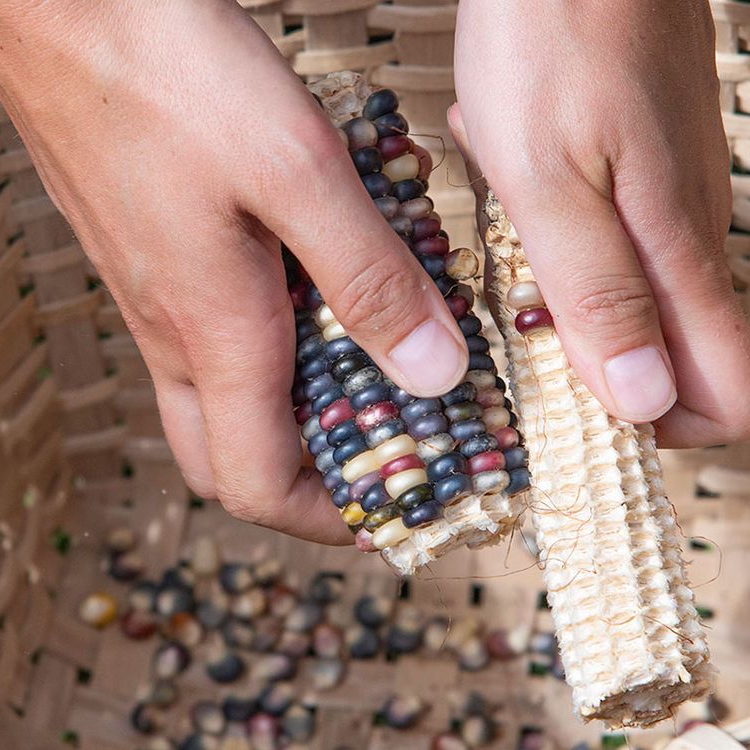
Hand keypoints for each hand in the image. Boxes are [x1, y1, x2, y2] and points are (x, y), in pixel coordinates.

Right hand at [0, 0, 471, 542]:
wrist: (57, 12)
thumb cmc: (165, 75)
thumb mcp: (298, 171)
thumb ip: (368, 278)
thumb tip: (432, 373)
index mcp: (211, 333)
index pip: (257, 486)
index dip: (329, 520)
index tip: (391, 509)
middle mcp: (170, 332)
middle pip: (225, 461)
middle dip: (301, 481)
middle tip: (373, 454)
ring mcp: (148, 296)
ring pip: (213, 399)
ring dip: (284, 411)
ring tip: (360, 370)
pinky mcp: (143, 253)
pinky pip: (199, 336)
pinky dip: (259, 347)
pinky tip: (305, 286)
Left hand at [452, 0, 749, 447]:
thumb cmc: (553, 42)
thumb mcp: (547, 183)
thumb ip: (598, 292)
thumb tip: (642, 401)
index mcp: (675, 256)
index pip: (725, 394)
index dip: (663, 430)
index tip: (584, 424)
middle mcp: (690, 238)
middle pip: (688, 361)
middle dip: (609, 381)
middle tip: (529, 353)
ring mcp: (673, 203)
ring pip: (648, 306)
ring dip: (581, 318)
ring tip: (517, 280)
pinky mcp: (645, 174)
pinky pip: (622, 248)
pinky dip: (569, 257)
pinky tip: (523, 222)